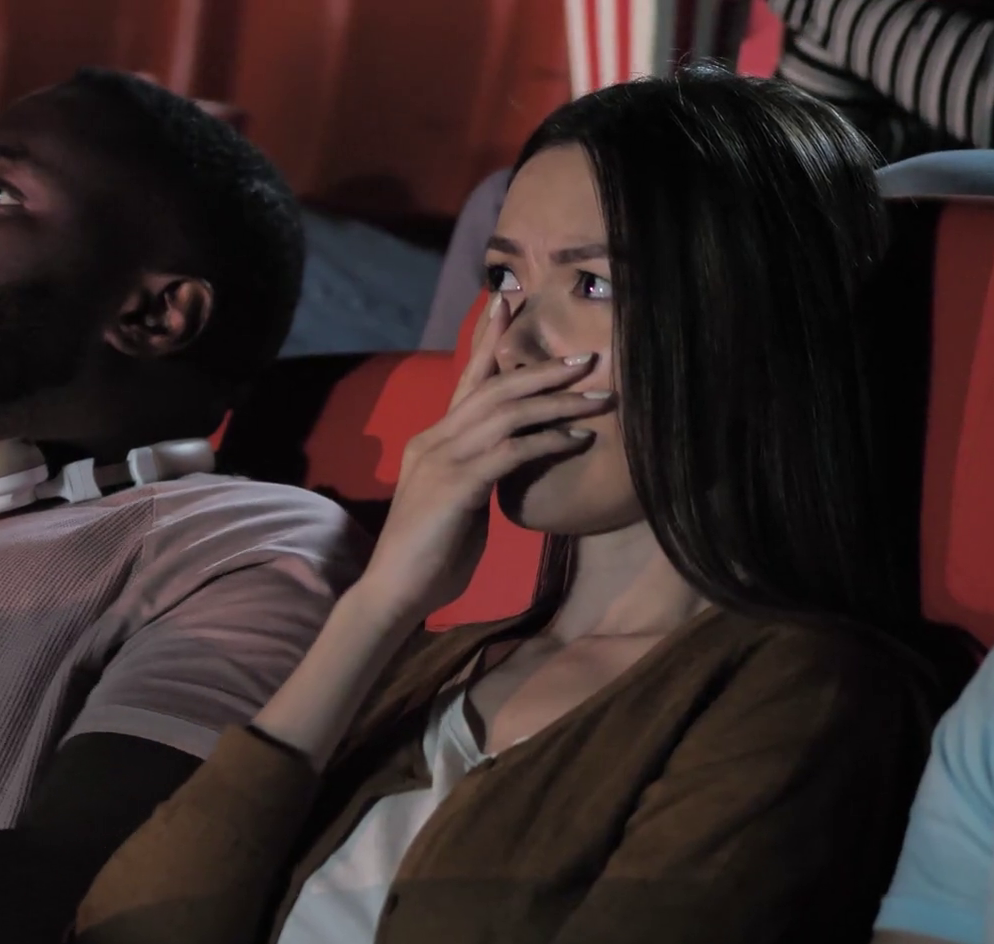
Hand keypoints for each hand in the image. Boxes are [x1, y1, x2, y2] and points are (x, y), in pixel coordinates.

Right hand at [355, 295, 611, 622]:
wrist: (395, 590)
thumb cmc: (429, 557)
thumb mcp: (458, 505)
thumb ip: (478, 476)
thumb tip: (509, 463)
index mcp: (432, 441)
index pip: (465, 382)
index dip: (487, 341)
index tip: (506, 303)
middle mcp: (434, 440)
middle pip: (493, 388)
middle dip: (542, 368)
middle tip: (586, 356)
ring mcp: (443, 460)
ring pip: (506, 413)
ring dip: (557, 403)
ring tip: (598, 397)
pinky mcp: (456, 486)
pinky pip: (509, 451)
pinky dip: (546, 441)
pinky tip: (577, 439)